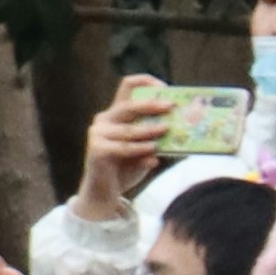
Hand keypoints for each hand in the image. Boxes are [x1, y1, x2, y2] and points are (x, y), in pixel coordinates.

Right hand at [87, 78, 181, 213]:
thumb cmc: (126, 168)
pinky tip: (153, 151)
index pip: (126, 87)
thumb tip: (178, 130)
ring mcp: (99, 134)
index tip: (165, 87)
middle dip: (151, 104)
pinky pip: (124, 148)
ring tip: (167, 130)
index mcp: (116, 115)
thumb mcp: (144, 150)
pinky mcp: (97, 150)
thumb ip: (155, 139)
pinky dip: (140, 149)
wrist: (105, 192)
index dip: (145, 82)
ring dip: (150, 129)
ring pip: (129, 129)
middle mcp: (105, 120)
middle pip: (128, 105)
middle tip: (171, 106)